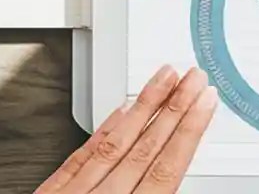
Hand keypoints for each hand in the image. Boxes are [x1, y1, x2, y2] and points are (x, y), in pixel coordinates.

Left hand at [37, 66, 216, 193]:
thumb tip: (174, 168)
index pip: (167, 168)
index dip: (190, 131)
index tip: (206, 102)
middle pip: (146, 148)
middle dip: (175, 108)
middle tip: (193, 78)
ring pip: (116, 143)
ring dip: (145, 106)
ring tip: (164, 77)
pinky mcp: (52, 193)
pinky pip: (81, 156)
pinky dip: (104, 132)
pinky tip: (120, 110)